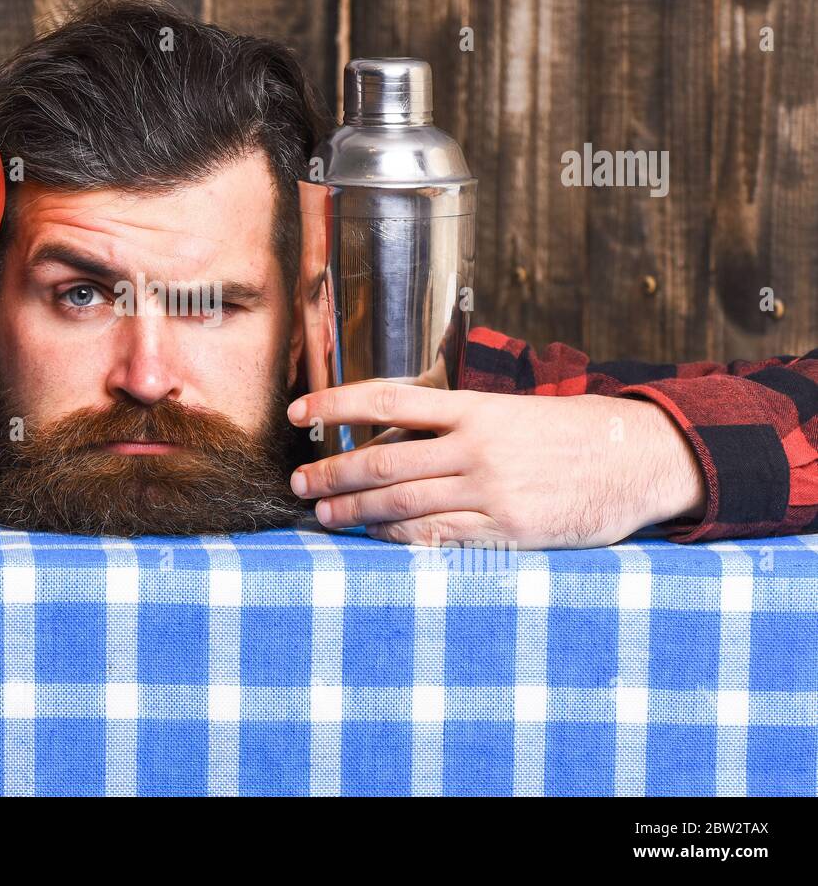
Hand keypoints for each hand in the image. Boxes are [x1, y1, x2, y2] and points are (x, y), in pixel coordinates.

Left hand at [288, 381, 706, 548]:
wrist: (639, 458)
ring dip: (355, 510)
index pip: (387, 398)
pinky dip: (398, 537)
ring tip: (323, 514)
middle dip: (332, 473)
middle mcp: (475, 446)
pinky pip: (438, 535)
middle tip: (298, 483)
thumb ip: (455, 419)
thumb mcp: (510, 410)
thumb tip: (392, 430)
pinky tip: (373, 537)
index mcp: (474, 408)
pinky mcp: (508, 530)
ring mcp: (490, 490)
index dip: (336, 403)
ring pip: (402, 501)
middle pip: (383, 459)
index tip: (297, 410)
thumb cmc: (569, 433)